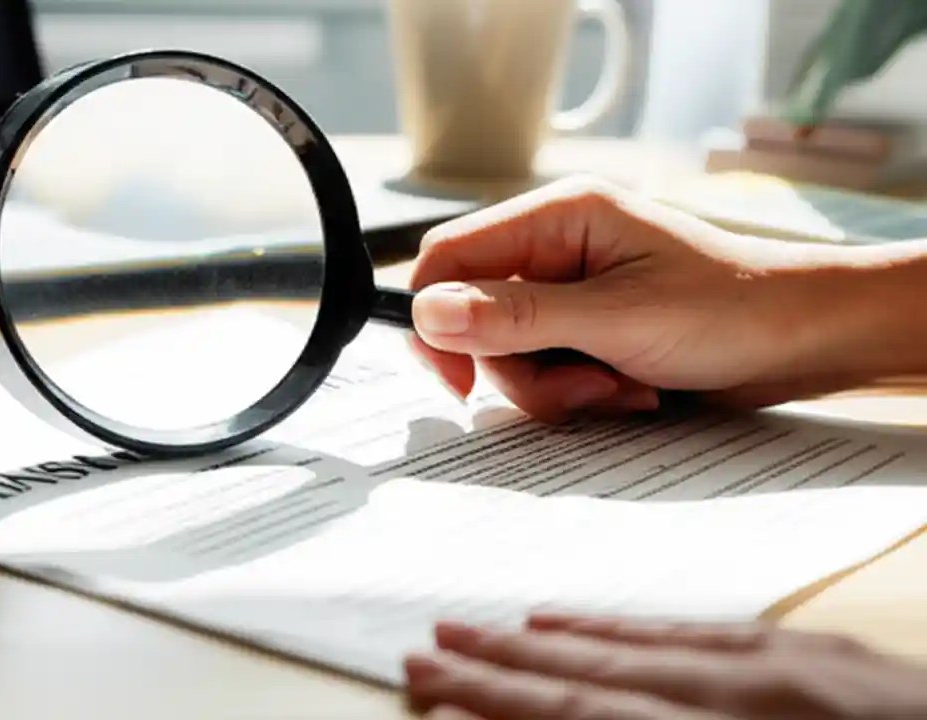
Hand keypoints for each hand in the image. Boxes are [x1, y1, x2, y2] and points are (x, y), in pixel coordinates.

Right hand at [404, 614, 926, 718]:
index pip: (579, 719)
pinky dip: (651, 628)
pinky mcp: (834, 660)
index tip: (431, 682)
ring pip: (651, 642)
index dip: (494, 700)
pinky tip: (622, 624)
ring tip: (502, 628)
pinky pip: (716, 632)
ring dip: (566, 635)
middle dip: (506, 660)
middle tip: (435, 642)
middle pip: (597, 674)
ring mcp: (798, 673)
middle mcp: (753, 700)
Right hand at [408, 176, 926, 421]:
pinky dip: (577, 396)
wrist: (804, 341)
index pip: (449, 256)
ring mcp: (568, 295)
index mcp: (557, 216)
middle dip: (521, 369)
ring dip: (556, 389)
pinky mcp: (585, 333)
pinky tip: (631, 393)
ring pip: (507, 356)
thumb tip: (427, 313)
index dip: (436, 318)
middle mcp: (554, 250)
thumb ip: (517, 317)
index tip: (457, 380)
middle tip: (583, 388)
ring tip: (621, 389)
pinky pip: (542, 373)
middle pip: (474, 319)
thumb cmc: (729, 311)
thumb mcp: (616, 318)